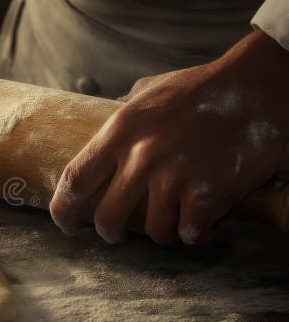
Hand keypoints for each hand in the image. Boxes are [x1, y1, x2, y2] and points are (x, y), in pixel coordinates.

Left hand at [50, 29, 288, 244]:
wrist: (258, 86)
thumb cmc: (203, 87)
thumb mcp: (150, 90)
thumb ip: (123, 109)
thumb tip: (104, 111)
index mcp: (120, 131)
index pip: (75, 179)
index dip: (63, 209)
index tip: (64, 223)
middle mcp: (141, 157)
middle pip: (107, 218)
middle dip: (109, 233)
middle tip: (115, 234)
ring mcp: (174, 178)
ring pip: (154, 232)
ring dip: (162, 232)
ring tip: (172, 219)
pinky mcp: (207, 195)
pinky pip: (189, 234)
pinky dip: (194, 234)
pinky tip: (200, 221)